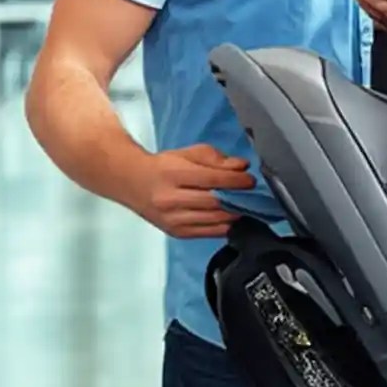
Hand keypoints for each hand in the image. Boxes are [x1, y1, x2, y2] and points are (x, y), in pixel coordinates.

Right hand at [126, 144, 256, 238]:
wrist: (133, 184)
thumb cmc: (165, 166)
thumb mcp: (188, 153)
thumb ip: (216, 158)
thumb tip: (241, 167)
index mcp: (172, 174)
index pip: (212, 179)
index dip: (236, 180)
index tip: (251, 180)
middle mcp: (170, 200)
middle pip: (214, 202)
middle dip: (238, 198)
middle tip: (253, 194)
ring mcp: (172, 220)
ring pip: (213, 220)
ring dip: (235, 213)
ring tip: (247, 206)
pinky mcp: (176, 233)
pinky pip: (208, 233)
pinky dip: (225, 226)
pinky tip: (233, 218)